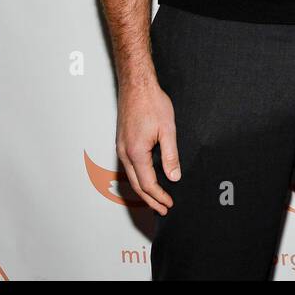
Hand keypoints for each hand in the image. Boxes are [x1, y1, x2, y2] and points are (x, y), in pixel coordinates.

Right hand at [117, 75, 180, 215]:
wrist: (136, 85)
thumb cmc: (151, 103)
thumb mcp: (167, 129)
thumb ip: (170, 155)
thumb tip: (174, 177)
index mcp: (136, 152)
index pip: (147, 183)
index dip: (159, 196)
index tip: (169, 204)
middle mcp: (125, 152)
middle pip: (136, 184)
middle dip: (150, 199)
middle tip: (163, 209)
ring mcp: (121, 147)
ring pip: (131, 176)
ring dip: (143, 190)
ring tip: (156, 199)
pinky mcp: (122, 142)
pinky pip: (129, 166)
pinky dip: (138, 177)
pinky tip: (146, 178)